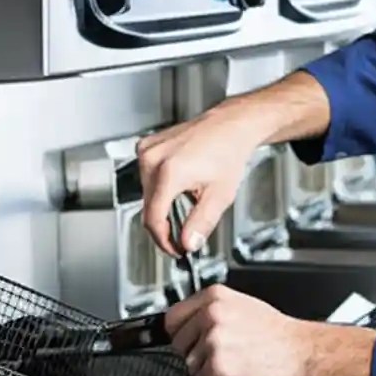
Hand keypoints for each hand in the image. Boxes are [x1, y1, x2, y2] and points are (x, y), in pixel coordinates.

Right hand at [136, 109, 263, 255]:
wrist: (230, 126)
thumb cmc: (228, 152)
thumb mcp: (219, 195)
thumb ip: (201, 223)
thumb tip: (188, 243)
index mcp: (169, 172)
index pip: (153, 219)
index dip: (163, 240)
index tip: (174, 249)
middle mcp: (153, 158)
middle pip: (149, 207)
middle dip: (165, 225)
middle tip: (184, 234)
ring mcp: (147, 150)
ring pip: (146, 194)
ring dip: (163, 205)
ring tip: (188, 200)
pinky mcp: (146, 146)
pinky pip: (146, 177)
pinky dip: (160, 187)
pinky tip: (180, 182)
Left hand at [165, 285, 313, 375]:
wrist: (304, 354)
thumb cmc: (280, 335)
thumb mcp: (244, 307)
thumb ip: (214, 311)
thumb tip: (190, 322)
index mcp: (215, 297)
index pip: (173, 317)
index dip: (182, 333)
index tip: (190, 340)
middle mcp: (211, 315)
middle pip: (178, 343)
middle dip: (195, 353)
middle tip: (223, 353)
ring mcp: (214, 340)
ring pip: (189, 365)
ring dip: (206, 370)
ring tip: (235, 362)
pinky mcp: (218, 366)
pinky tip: (235, 375)